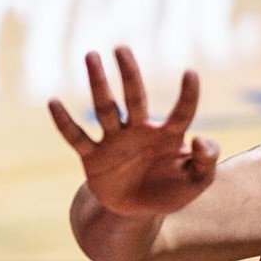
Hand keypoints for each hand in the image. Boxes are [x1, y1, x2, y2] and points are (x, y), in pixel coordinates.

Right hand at [50, 47, 217, 217]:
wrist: (136, 212)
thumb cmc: (170, 190)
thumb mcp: (197, 182)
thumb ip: (206, 161)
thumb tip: (200, 138)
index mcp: (168, 136)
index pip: (181, 112)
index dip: (188, 95)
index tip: (191, 72)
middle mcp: (140, 131)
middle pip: (135, 97)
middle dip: (129, 73)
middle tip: (121, 48)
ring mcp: (115, 141)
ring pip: (105, 108)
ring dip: (98, 83)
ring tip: (91, 55)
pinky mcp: (93, 157)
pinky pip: (77, 137)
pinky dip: (65, 123)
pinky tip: (54, 102)